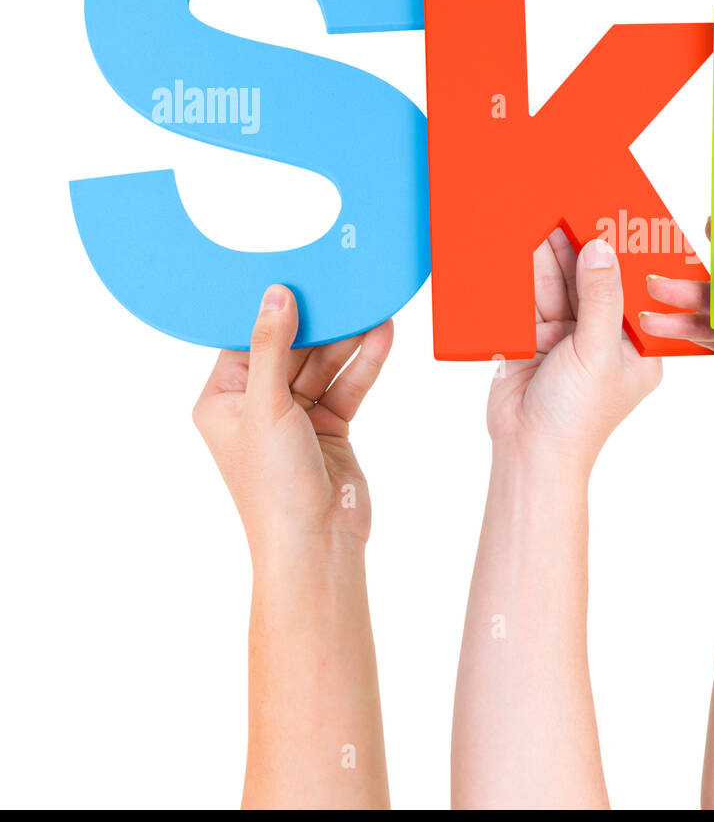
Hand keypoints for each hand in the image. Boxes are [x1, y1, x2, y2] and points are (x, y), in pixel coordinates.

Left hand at [192, 284, 393, 562]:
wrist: (317, 543)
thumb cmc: (273, 486)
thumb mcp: (266, 406)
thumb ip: (271, 346)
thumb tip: (275, 295)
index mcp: (222, 400)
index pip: (247, 340)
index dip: (273, 310)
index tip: (299, 277)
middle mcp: (256, 405)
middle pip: (291, 348)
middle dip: (321, 323)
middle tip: (345, 288)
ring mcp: (295, 416)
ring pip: (323, 364)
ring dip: (348, 340)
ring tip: (372, 307)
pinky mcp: (330, 426)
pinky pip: (347, 385)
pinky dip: (364, 364)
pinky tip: (382, 338)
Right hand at [486, 232, 661, 472]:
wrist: (527, 453)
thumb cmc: (576, 417)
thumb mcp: (597, 351)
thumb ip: (599, 296)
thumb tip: (601, 248)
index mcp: (638, 345)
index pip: (636, 288)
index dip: (627, 254)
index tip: (619, 218)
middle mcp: (605, 337)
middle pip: (595, 280)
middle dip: (584, 246)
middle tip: (573, 204)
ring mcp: (570, 336)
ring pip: (562, 284)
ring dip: (553, 253)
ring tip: (545, 210)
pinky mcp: (537, 337)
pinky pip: (534, 297)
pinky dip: (528, 272)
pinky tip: (524, 241)